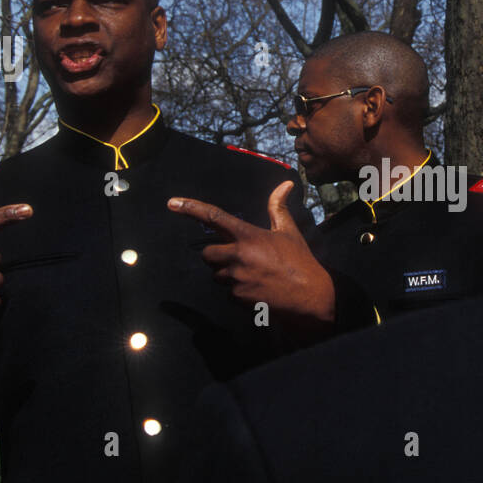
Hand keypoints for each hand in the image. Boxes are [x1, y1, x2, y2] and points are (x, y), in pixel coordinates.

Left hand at [168, 181, 335, 329]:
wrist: (310, 298)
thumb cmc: (300, 262)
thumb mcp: (289, 232)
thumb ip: (278, 208)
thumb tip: (285, 184)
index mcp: (248, 235)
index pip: (214, 217)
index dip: (191, 208)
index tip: (172, 203)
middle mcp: (238, 255)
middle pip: (207, 254)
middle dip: (217, 256)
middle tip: (238, 259)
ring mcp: (236, 278)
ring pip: (217, 275)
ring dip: (229, 275)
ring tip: (254, 276)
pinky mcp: (238, 298)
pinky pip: (228, 294)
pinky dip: (239, 293)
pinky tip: (258, 290)